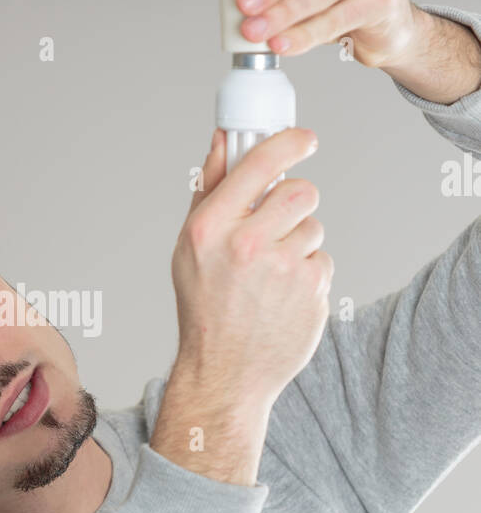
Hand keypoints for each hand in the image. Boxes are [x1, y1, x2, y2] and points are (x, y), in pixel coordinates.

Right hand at [172, 126, 332, 412]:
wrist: (223, 373)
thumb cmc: (203, 306)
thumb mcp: (189, 246)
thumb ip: (209, 189)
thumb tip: (222, 139)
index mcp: (210, 228)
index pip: (260, 163)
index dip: (289, 142)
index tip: (305, 139)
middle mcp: (247, 245)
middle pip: (300, 192)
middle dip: (295, 201)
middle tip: (281, 220)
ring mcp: (284, 270)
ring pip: (314, 228)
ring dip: (300, 242)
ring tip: (273, 273)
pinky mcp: (312, 293)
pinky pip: (323, 262)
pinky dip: (308, 274)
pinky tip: (284, 295)